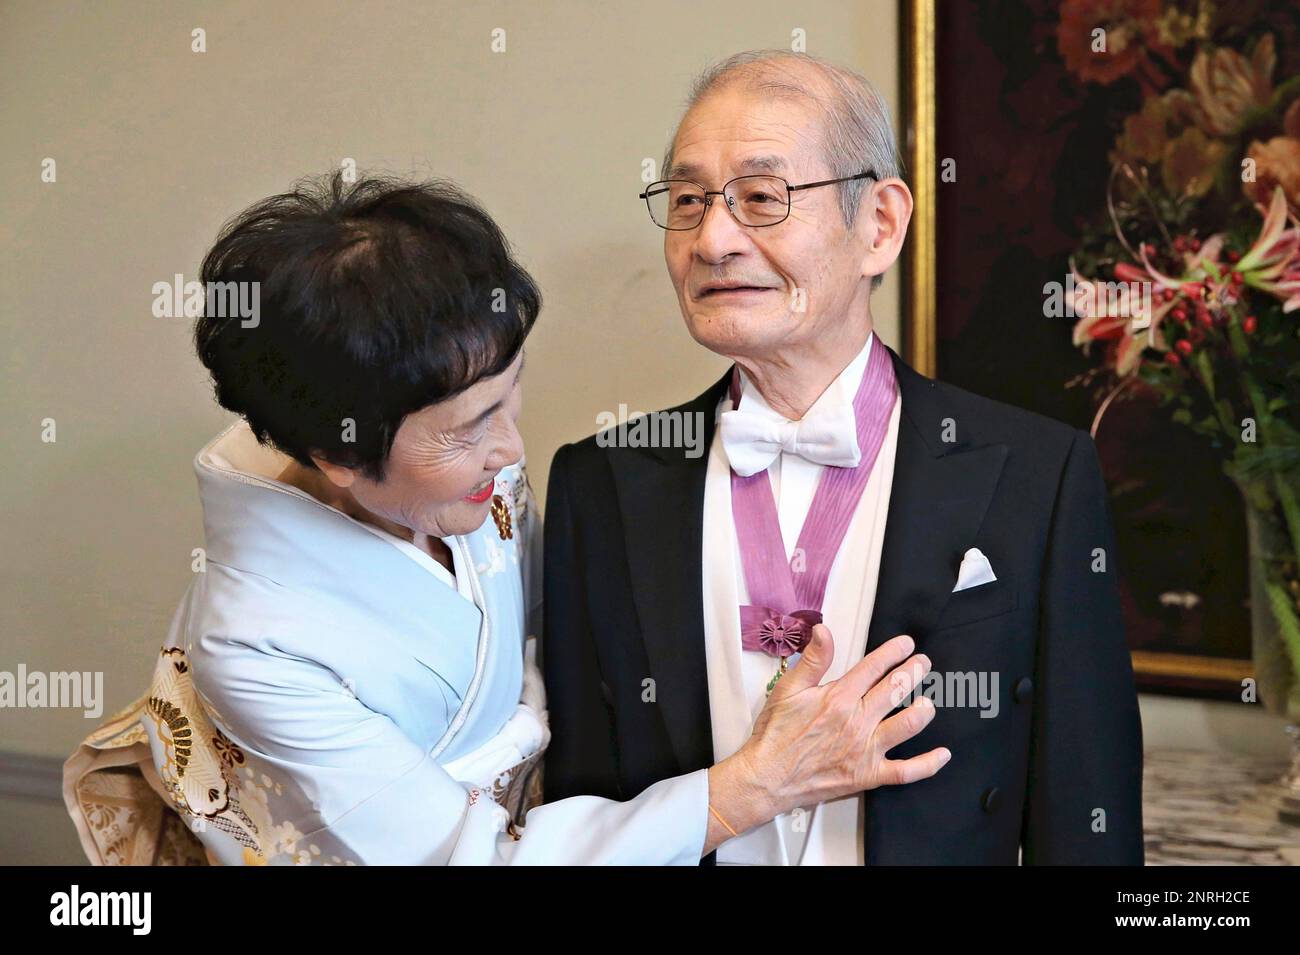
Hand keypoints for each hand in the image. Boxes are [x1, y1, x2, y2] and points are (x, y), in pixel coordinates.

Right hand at [704, 624, 948, 852]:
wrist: (768, 777)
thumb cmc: (776, 735)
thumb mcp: (788, 689)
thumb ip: (812, 660)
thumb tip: (824, 630)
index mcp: (839, 698)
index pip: (873, 667)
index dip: (893, 652)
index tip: (906, 644)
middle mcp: (857, 721)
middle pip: (895, 690)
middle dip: (913, 673)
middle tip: (923, 663)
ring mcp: (866, 750)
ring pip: (906, 725)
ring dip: (923, 710)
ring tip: (929, 701)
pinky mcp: (868, 775)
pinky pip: (906, 771)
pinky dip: (928, 764)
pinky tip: (942, 755)